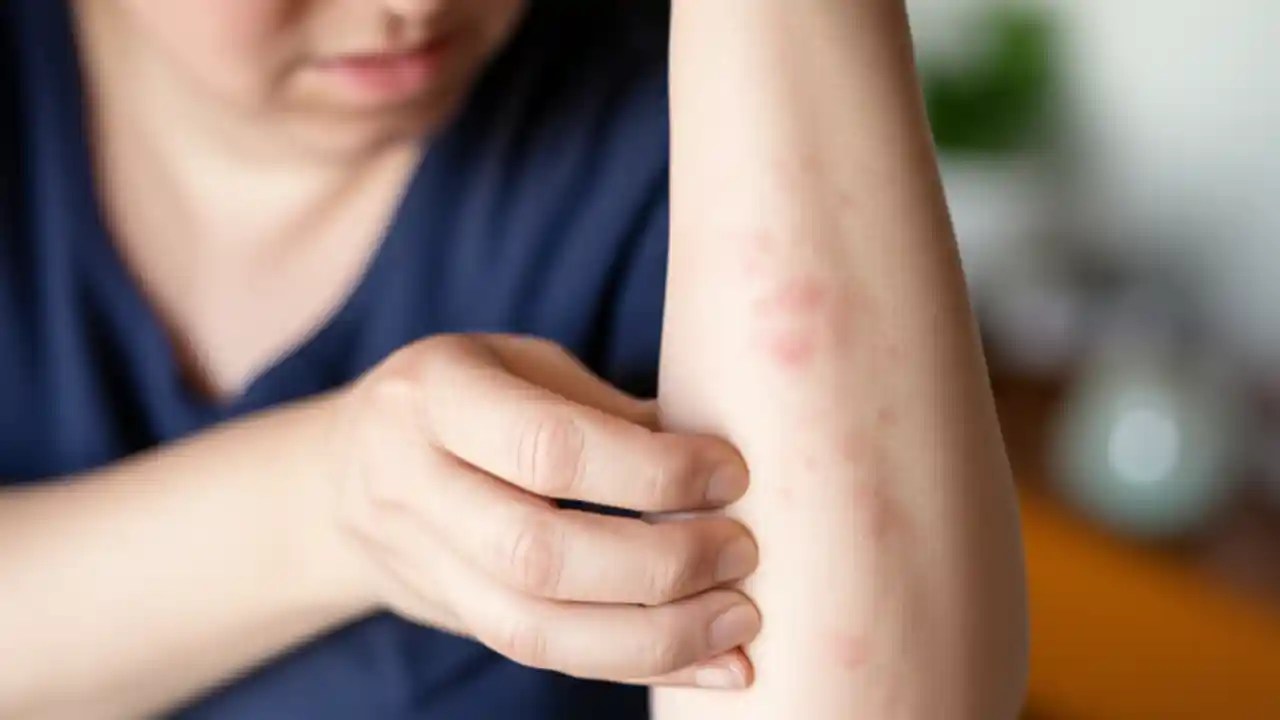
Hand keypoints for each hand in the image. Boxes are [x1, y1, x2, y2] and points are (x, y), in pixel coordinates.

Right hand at [327, 334, 759, 688]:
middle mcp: (410, 481)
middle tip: (742, 551)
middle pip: (537, 553)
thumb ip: (605, 411)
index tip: (731, 475)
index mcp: (434, 394)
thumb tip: (722, 466)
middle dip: (660, 564)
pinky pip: (542, 656)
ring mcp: (418, 560)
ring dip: (655, 637)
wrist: (347, 469)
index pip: (548, 447)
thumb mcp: (523, 366)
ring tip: (740, 620)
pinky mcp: (449, 617)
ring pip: (533, 629)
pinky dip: (637, 665)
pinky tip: (713, 664)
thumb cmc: (467, 394)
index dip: (652, 470)